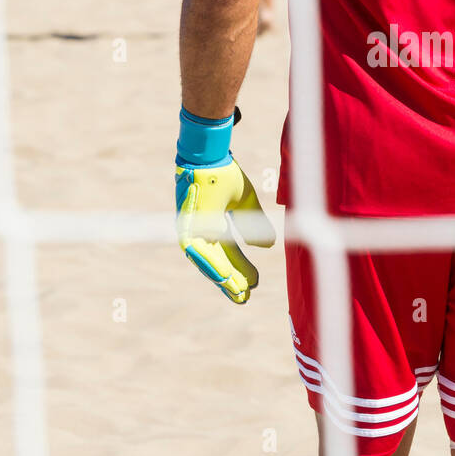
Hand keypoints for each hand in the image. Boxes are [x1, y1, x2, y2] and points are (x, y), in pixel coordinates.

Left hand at [175, 158, 275, 303]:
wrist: (209, 156)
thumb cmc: (224, 173)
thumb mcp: (245, 201)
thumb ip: (254, 223)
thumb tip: (268, 245)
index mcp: (215, 224)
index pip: (228, 254)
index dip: (240, 269)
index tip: (253, 285)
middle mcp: (202, 230)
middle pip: (218, 261)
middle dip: (231, 281)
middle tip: (244, 299)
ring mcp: (193, 229)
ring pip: (206, 260)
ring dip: (221, 277)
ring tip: (236, 293)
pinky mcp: (186, 226)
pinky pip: (197, 251)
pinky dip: (210, 264)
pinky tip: (223, 277)